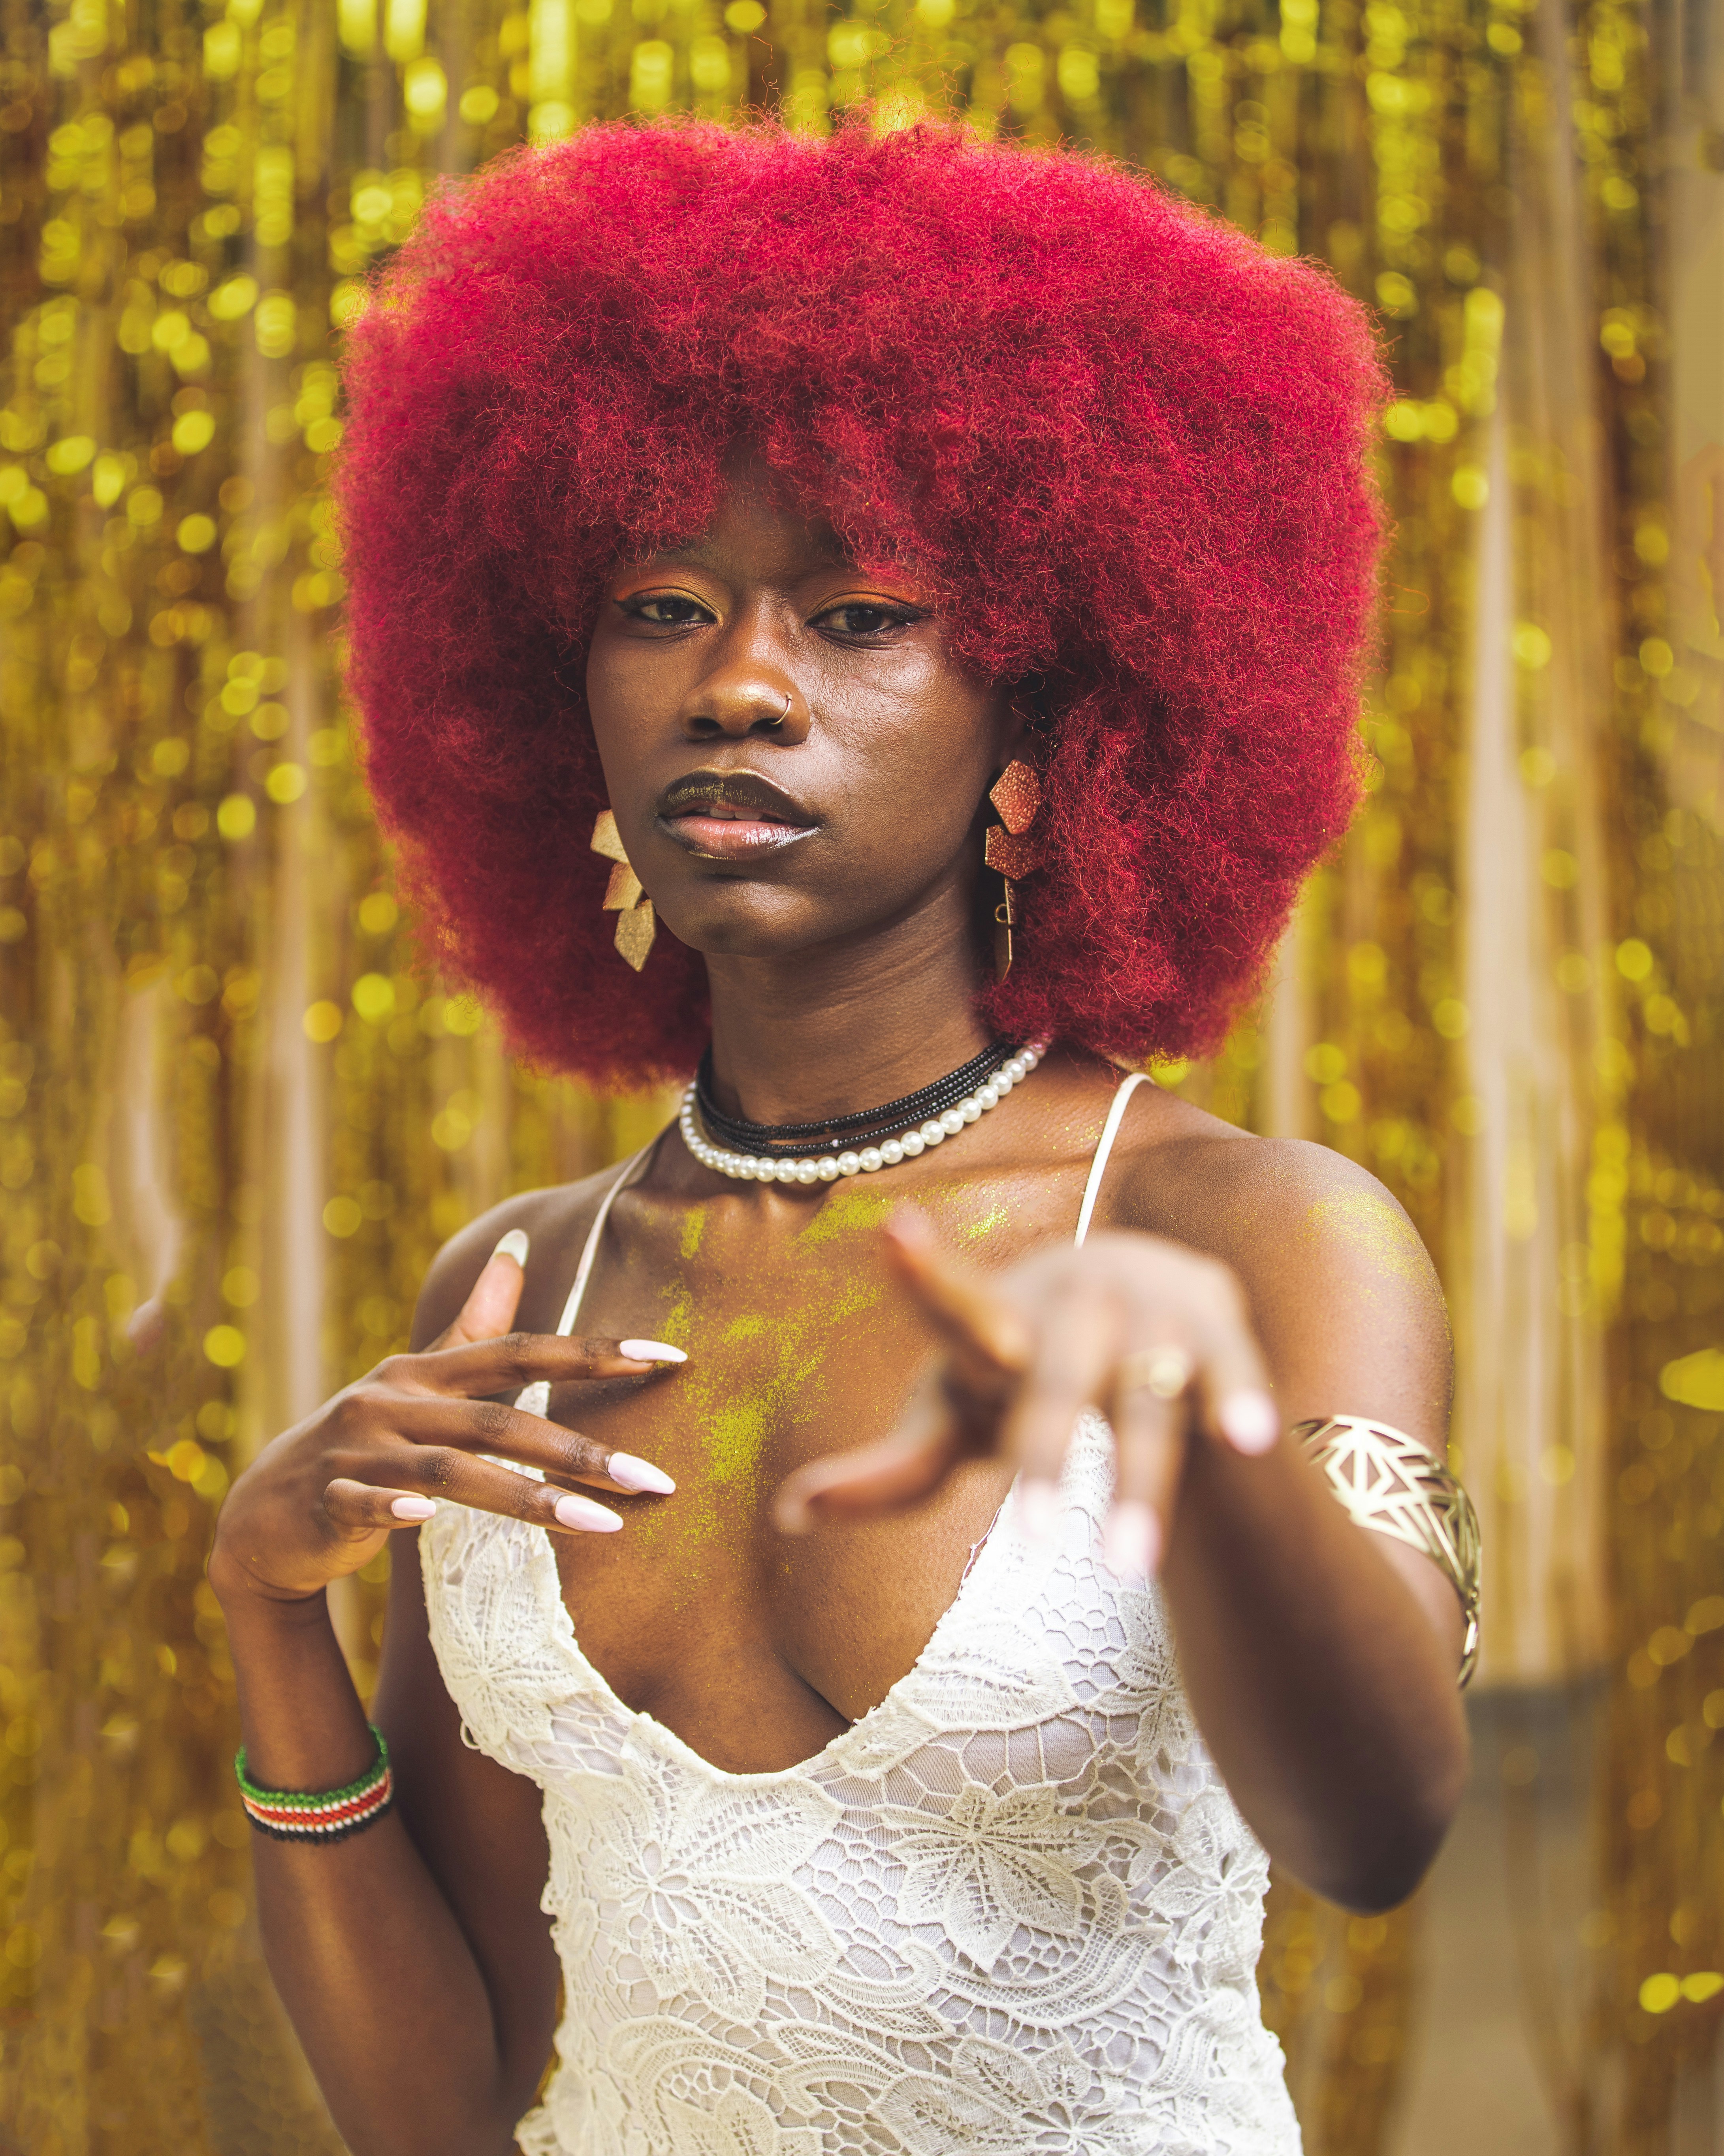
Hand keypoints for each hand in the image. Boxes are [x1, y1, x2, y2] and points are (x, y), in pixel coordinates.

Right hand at [208, 1234, 682, 1608]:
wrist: (264, 1514)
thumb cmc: (366, 1442)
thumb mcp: (415, 1380)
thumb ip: (472, 1325)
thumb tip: (517, 1248)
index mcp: (423, 1372)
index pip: (522, 1352)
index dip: (595, 1351)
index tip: (670, 1357)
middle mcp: (393, 1403)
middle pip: (499, 1421)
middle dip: (582, 1451)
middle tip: (656, 1479)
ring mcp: (359, 1453)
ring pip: (451, 1473)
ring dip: (529, 1499)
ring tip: (602, 1524)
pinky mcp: (327, 1502)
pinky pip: (366, 1505)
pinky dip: (394, 1511)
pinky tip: (425, 1523)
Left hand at [774, 1209, 1280, 1579]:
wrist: (1135, 1286)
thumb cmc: (1020, 1366)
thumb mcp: (959, 1418)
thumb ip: (893, 1470)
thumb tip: (789, 1515)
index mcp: (999, 1318)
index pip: (954, 1303)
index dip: (928, 1276)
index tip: (895, 1236)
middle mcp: (1072, 1299)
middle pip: (1054, 1381)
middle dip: (1046, 1459)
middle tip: (1030, 1544)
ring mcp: (1148, 1306)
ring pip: (1144, 1396)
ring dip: (1141, 1480)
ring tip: (1131, 1568)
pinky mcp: (1215, 1320)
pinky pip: (1230, 1369)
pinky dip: (1239, 1401)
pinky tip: (1251, 1444)